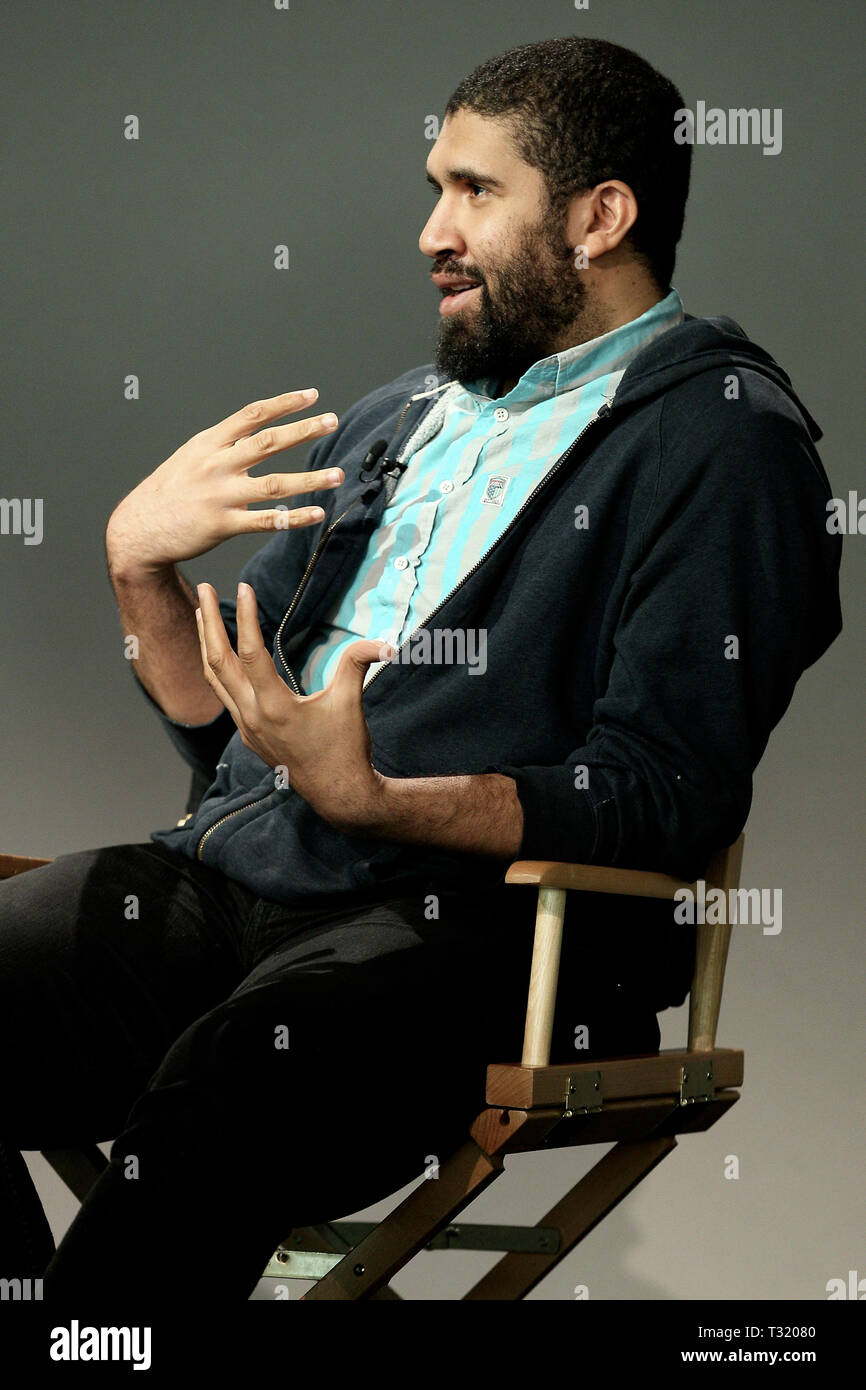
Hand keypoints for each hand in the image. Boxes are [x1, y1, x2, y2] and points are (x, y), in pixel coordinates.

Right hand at [105, 388, 343, 572]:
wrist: (139, 528)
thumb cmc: (169, 491)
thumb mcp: (192, 456)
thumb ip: (224, 445)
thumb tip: (257, 432)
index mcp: (210, 443)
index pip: (253, 415)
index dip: (284, 404)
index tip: (312, 396)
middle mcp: (217, 465)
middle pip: (268, 442)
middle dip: (303, 430)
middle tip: (331, 421)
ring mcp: (221, 495)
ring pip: (275, 484)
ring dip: (310, 479)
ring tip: (338, 474)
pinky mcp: (223, 525)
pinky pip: (267, 521)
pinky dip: (294, 518)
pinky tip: (317, 513)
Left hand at [195, 581, 393, 831]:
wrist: (337, 795)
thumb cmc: (345, 749)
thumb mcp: (351, 701)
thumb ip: (359, 663)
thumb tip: (386, 641)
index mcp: (275, 707)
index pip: (250, 653)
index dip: (245, 618)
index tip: (244, 588)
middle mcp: (252, 716)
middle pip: (218, 662)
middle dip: (208, 623)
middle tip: (201, 587)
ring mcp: (246, 727)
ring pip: (214, 679)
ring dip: (205, 644)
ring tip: (199, 613)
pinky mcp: (249, 734)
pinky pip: (223, 695)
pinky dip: (218, 668)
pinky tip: (221, 654)